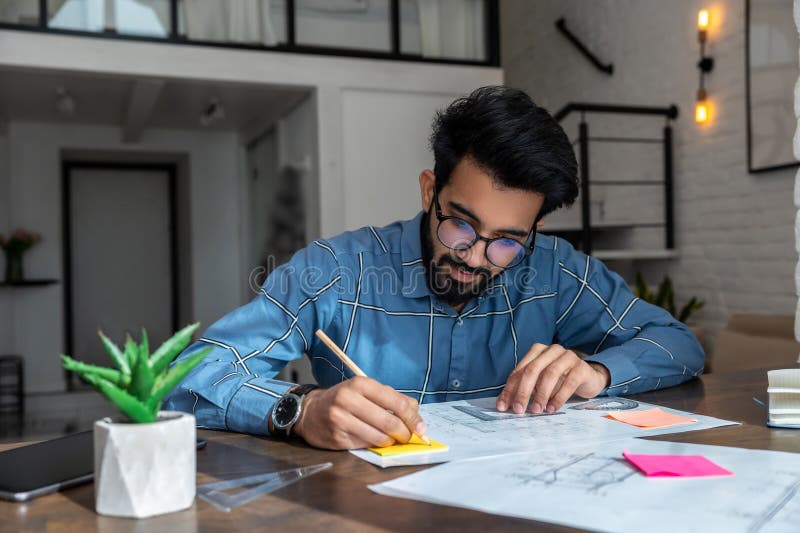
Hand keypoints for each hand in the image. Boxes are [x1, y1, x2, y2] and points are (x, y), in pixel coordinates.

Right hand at [292, 376, 426, 449]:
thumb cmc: (344, 400)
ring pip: (379, 437)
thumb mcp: (366, 391)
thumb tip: (416, 416)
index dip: (413, 418)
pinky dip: (375, 444)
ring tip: (391, 438)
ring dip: (390, 441)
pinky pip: (366, 445)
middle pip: (389, 422)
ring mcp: (341, 419)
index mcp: (360, 384)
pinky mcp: (337, 437)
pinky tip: (373, 439)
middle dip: (404, 433)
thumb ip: (393, 399)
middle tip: (408, 437)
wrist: (311, 411)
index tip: (421, 428)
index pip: (396, 402)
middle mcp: (349, 399)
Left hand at [496, 343, 609, 413]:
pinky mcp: (581, 367)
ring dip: (541, 395)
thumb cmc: (560, 380)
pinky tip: (551, 409)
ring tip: (536, 410)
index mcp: (537, 351)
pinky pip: (569, 382)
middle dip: (523, 392)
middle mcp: (551, 350)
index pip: (519, 371)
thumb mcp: (540, 382)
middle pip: (532, 370)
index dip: (510, 389)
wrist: (589, 378)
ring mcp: (568, 356)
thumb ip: (524, 389)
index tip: (503, 406)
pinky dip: (558, 397)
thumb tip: (504, 404)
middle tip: (519, 410)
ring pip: (550, 374)